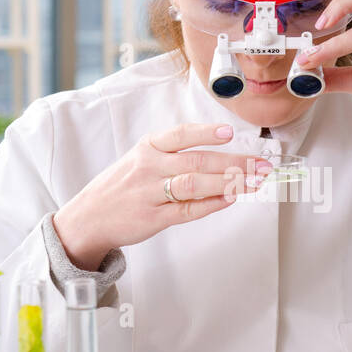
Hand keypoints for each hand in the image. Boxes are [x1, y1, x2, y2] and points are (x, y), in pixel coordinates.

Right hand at [53, 122, 271, 269]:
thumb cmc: (121, 187)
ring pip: (195, 185)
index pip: (181, 135)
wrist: (89, 218)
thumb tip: (221, 158)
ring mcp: (151, 194)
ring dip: (229, 183)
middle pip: (198, 161)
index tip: (231, 133)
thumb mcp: (141, 160)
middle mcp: (149, 167)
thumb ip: (175, 156)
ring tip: (254, 182)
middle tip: (262, 165)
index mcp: (148, 148)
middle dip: (235, 162)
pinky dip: (211, 204)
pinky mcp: (154, 218)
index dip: (207, 133)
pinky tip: (230, 199)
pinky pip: (188, 210)